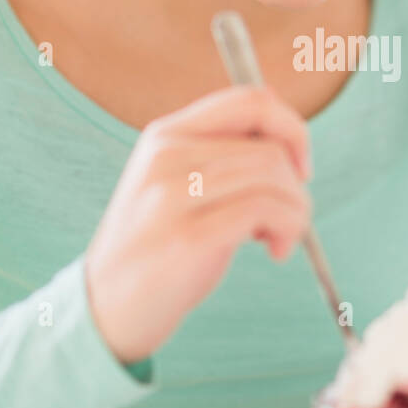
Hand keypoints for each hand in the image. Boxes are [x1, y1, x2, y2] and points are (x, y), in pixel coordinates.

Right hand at [85, 85, 311, 364]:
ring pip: (273, 177)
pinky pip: (264, 210)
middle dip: (296, 186)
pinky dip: (288, 229)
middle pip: (270, 147)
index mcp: (166, 135)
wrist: (107, 306)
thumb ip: (224, 157)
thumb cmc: (159, 247)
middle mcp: (166, 156)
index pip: (249, 100)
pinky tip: (276, 250)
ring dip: (296, 211)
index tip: (300, 165)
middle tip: (287, 219)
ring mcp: (172, 195)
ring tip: (279, 237)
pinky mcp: (187, 236)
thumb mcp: (180, 185)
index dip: (292, 127)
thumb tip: (290, 137)